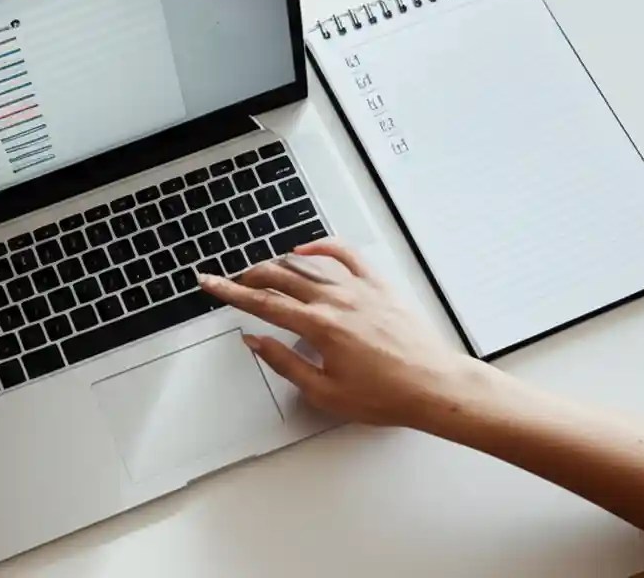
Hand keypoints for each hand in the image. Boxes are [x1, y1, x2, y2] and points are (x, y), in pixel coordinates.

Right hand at [197, 238, 481, 427]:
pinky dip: (321, 246)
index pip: (262, 304)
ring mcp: (358, 289)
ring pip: (307, 264)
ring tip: (262, 272)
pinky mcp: (379, 285)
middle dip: (248, 277)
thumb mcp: (325, 392)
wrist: (434, 386)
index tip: (210, 283)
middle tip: (232, 282)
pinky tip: (306, 249)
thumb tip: (256, 341)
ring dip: (278, 265)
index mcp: (319, 327)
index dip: (229, 293)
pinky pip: (345, 254)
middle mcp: (336, 301)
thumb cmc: (386, 396)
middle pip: (279, 276)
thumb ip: (284, 362)